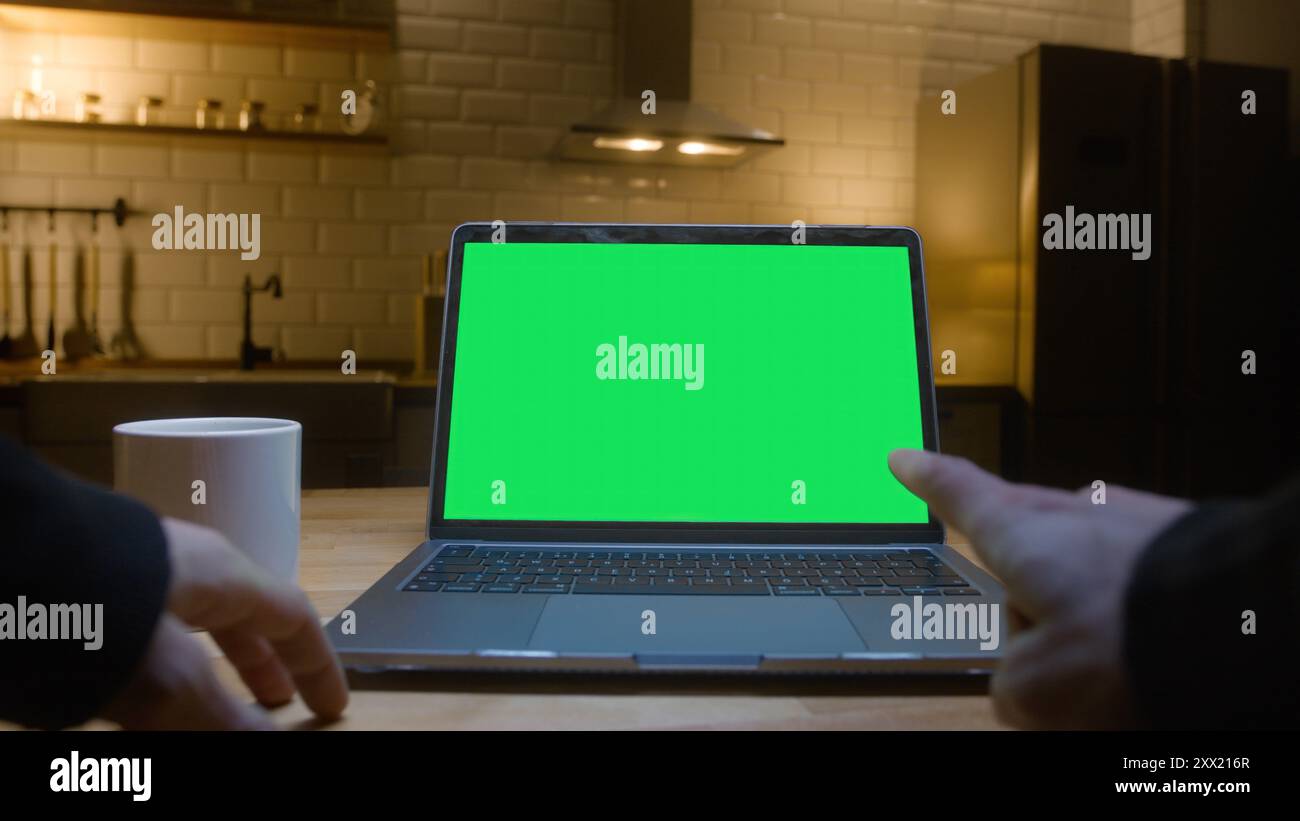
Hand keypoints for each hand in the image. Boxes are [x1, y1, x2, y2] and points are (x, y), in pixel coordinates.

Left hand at [104, 518, 348, 729]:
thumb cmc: (98, 609)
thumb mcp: (169, 678)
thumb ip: (222, 715)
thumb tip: (269, 742)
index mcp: (222, 572)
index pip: (294, 616)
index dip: (318, 665)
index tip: (332, 703)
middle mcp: (188, 563)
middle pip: (245, 615)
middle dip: (265, 663)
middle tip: (277, 703)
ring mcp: (140, 567)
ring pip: (195, 618)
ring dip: (216, 660)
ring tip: (216, 695)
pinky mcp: (94, 578)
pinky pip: (152, 620)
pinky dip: (169, 655)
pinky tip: (150, 671)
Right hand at [888, 449, 1190, 728]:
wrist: (1246, 619)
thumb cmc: (1135, 644)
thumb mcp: (1038, 692)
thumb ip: (1010, 686)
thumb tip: (1026, 687)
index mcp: (1021, 534)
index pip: (957, 494)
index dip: (926, 480)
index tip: (904, 458)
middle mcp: (1076, 513)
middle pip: (1025, 539)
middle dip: (1023, 580)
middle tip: (1041, 635)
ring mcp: (1134, 521)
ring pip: (1089, 570)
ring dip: (1094, 612)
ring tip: (1123, 670)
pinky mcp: (1186, 539)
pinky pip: (1142, 577)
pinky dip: (1142, 612)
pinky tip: (1160, 648)